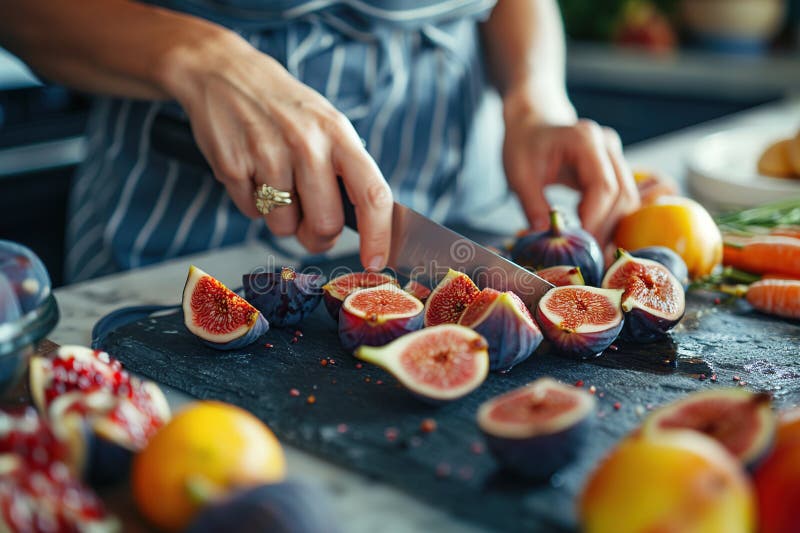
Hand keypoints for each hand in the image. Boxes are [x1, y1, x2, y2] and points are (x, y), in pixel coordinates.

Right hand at [164, 32, 392, 269]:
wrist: (224, 72)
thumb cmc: (286, 108)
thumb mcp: (328, 124)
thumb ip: (348, 171)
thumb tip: (370, 226)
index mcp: (338, 134)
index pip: (372, 194)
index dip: (378, 235)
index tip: (375, 262)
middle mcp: (306, 144)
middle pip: (325, 224)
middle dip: (318, 236)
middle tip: (310, 222)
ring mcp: (266, 154)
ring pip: (283, 227)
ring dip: (281, 218)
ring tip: (275, 181)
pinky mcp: (231, 164)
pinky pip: (250, 213)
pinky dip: (252, 203)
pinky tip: (251, 171)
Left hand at [502, 89, 639, 247]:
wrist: (532, 122)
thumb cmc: (524, 143)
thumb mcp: (519, 175)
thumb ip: (533, 206)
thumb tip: (546, 238)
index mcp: (586, 141)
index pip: (604, 187)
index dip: (596, 220)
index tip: (583, 246)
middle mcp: (608, 146)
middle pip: (623, 195)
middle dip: (606, 229)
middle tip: (588, 257)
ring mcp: (615, 156)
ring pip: (628, 199)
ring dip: (611, 227)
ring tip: (590, 250)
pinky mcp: (614, 169)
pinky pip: (622, 198)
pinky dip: (611, 219)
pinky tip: (592, 236)